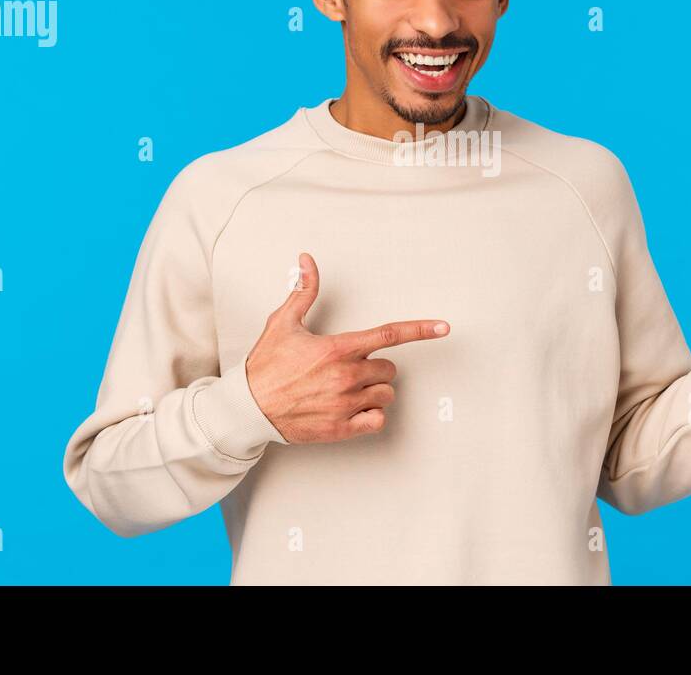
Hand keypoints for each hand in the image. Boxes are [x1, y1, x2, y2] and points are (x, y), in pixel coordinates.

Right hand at [244, 252, 450, 442]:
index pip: (389, 335)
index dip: (421, 330)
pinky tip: (352, 408)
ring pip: (386, 395)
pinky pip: (377, 420)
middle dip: (376, 366)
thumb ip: (303, 291)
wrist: (247, 408)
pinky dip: (370, 414)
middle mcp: (346, 376)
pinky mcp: (342, 429)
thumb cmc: (265, 365)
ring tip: (347, 388)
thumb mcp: (283, 323)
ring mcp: (345, 404)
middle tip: (350, 367)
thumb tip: (307, 261)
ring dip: (374, 390)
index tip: (443, 327)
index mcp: (337, 348)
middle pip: (389, 369)